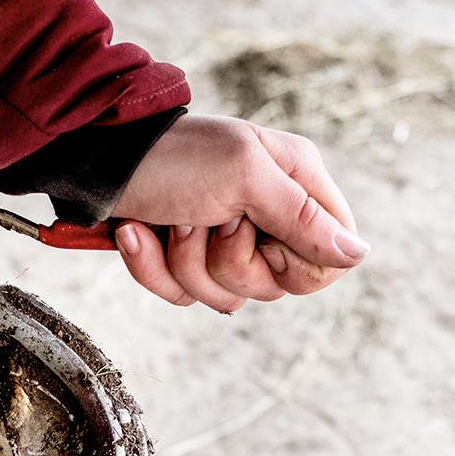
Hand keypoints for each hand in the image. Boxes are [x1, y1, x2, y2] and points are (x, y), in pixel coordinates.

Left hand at [112, 114, 368, 311]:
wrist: (96, 162)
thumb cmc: (175, 157)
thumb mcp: (244, 177)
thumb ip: (303, 217)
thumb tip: (358, 255)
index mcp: (295, 185)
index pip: (328, 260)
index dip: (296, 265)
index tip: (265, 238)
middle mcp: (266, 216)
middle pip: (274, 287)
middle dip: (230, 262)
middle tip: (210, 217)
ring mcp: (224, 243)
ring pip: (227, 298)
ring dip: (186, 262)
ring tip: (173, 219)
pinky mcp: (184, 261)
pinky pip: (183, 296)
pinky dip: (153, 267)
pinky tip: (140, 232)